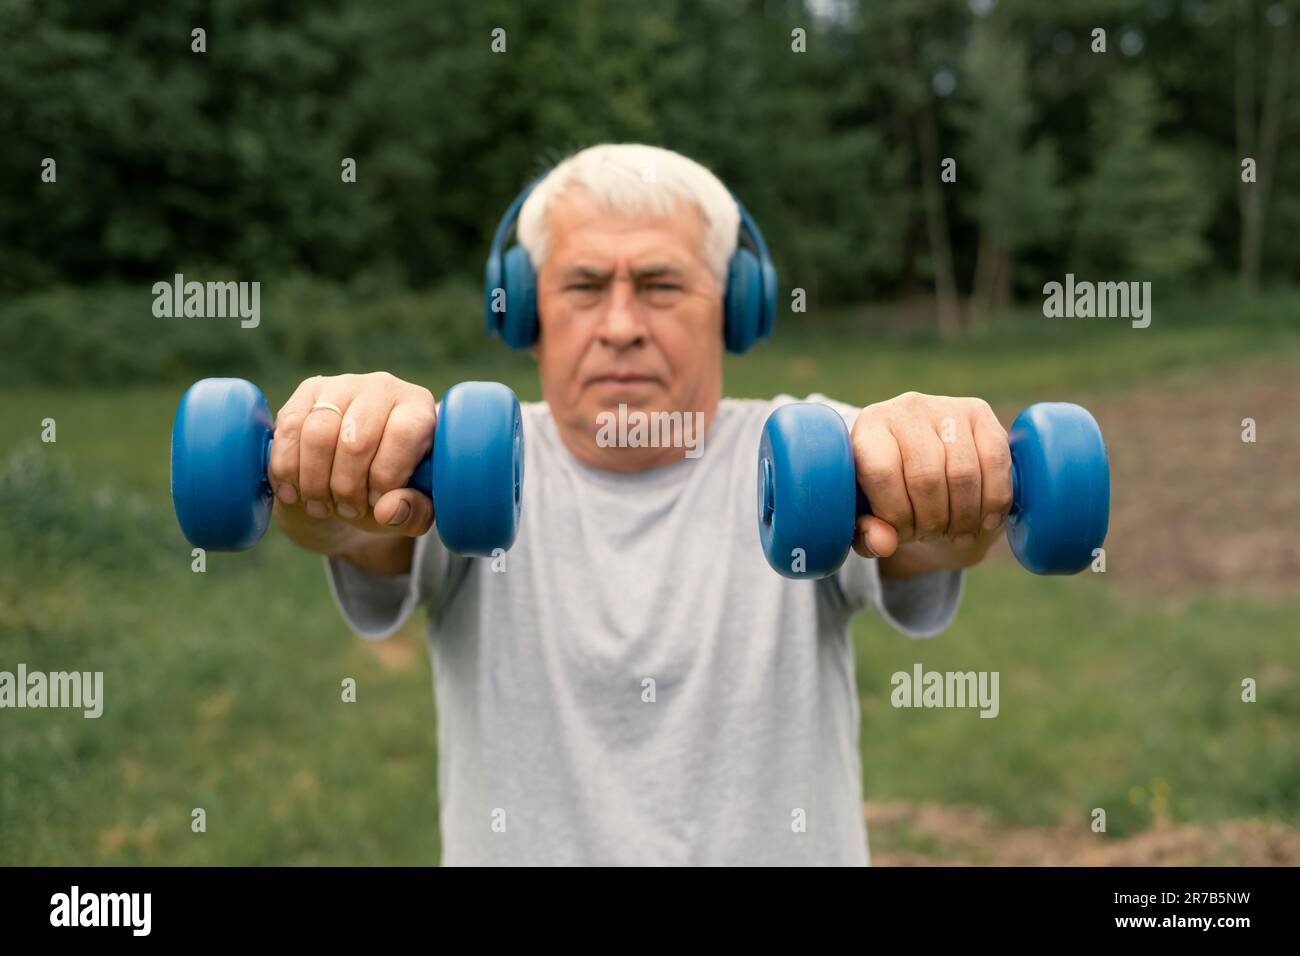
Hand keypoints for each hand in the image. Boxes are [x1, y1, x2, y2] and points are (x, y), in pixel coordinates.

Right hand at [268, 372, 435, 538]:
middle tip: (348, 510)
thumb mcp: (412, 507)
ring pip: (317, 435)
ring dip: (314, 482)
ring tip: (321, 506)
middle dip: (347, 487)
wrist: (354, 470)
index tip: (378, 502)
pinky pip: (287, 430)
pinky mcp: (307, 391)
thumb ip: (414, 513)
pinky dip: (286, 470)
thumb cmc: (390, 488)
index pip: (404, 434)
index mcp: (419, 408)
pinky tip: (294, 493)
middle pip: (356, 439)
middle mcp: (383, 387)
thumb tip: (387, 510)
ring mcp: (342, 385)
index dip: (386, 476)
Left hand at [849, 391, 1010, 573]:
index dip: (895, 515)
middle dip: (931, 520)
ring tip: (954, 532)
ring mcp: (945, 407)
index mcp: (868, 429)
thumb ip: (866, 534)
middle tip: (931, 534)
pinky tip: (985, 521)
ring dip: (963, 517)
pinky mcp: (980, 412)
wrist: (922, 461)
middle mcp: (904, 409)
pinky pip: (996, 461)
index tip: (902, 534)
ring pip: (963, 474)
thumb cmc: (889, 493)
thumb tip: (884, 543)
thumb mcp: (868, 517)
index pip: (881, 473)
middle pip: (926, 477)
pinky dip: (994, 501)